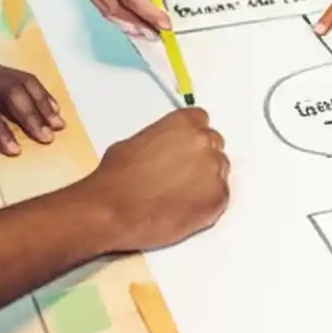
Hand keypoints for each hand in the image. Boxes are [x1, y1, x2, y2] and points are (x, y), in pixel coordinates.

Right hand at [66, 0, 175, 37]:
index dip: (149, 12)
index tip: (165, 23)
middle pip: (120, 8)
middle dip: (141, 23)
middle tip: (159, 33)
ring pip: (111, 12)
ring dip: (130, 25)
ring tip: (149, 33)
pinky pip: (105, 9)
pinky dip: (120, 19)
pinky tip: (133, 24)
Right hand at [79, 107, 229, 251]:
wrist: (111, 210)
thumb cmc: (116, 181)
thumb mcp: (134, 143)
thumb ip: (161, 140)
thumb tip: (166, 148)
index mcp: (184, 122)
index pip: (202, 121)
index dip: (192, 139)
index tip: (187, 149)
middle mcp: (203, 142)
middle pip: (214, 147)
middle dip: (200, 161)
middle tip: (180, 177)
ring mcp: (213, 170)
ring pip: (219, 173)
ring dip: (205, 182)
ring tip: (177, 196)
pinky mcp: (217, 199)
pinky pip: (220, 199)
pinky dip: (206, 205)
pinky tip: (183, 209)